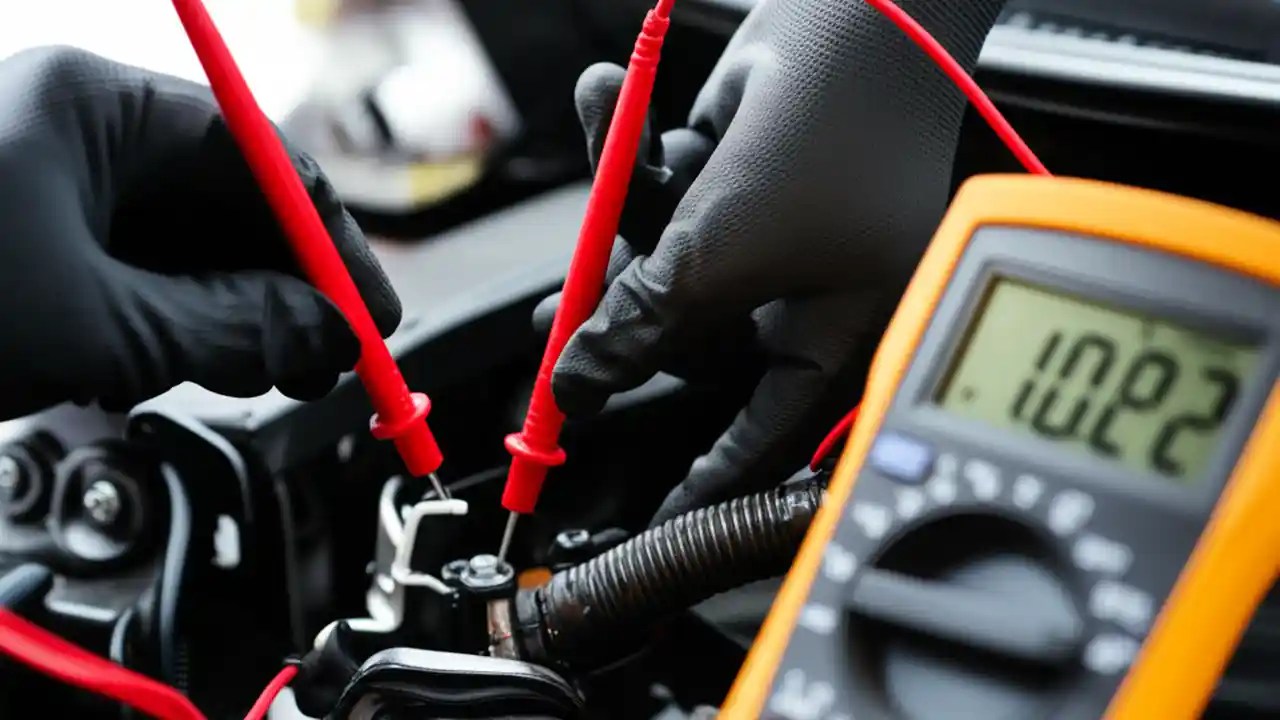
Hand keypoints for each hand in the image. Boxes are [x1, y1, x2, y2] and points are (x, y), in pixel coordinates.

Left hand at [0, 47, 399, 419]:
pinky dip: (157, 331)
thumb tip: (332, 337)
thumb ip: (234, 327)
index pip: (263, 162)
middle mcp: (78, 132)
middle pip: (226, 209)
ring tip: (239, 380)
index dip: (333, 249)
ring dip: (218, 325)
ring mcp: (47, 185)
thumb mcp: (99, 326)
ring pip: (179, 252)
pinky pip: (126, 277)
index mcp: (94, 106)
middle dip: (279, 297)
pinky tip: (156, 374)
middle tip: (322, 365)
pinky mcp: (27, 241)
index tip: (372, 318)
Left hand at [547, 0, 1008, 523]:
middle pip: (686, 338)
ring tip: (612, 167)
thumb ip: (637, 329)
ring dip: (618, 217)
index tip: (660, 509)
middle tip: (558, 329)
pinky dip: (631, 155)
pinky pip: (660, 196)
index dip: (708, 469)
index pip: (762, 426)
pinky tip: (616, 105)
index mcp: (832, 331)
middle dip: (619, 320)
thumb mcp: (714, 259)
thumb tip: (575, 387)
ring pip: (661, 262)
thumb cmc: (826, 140)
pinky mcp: (728, 180)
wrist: (855, 12)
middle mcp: (799, 289)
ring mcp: (763, 232)